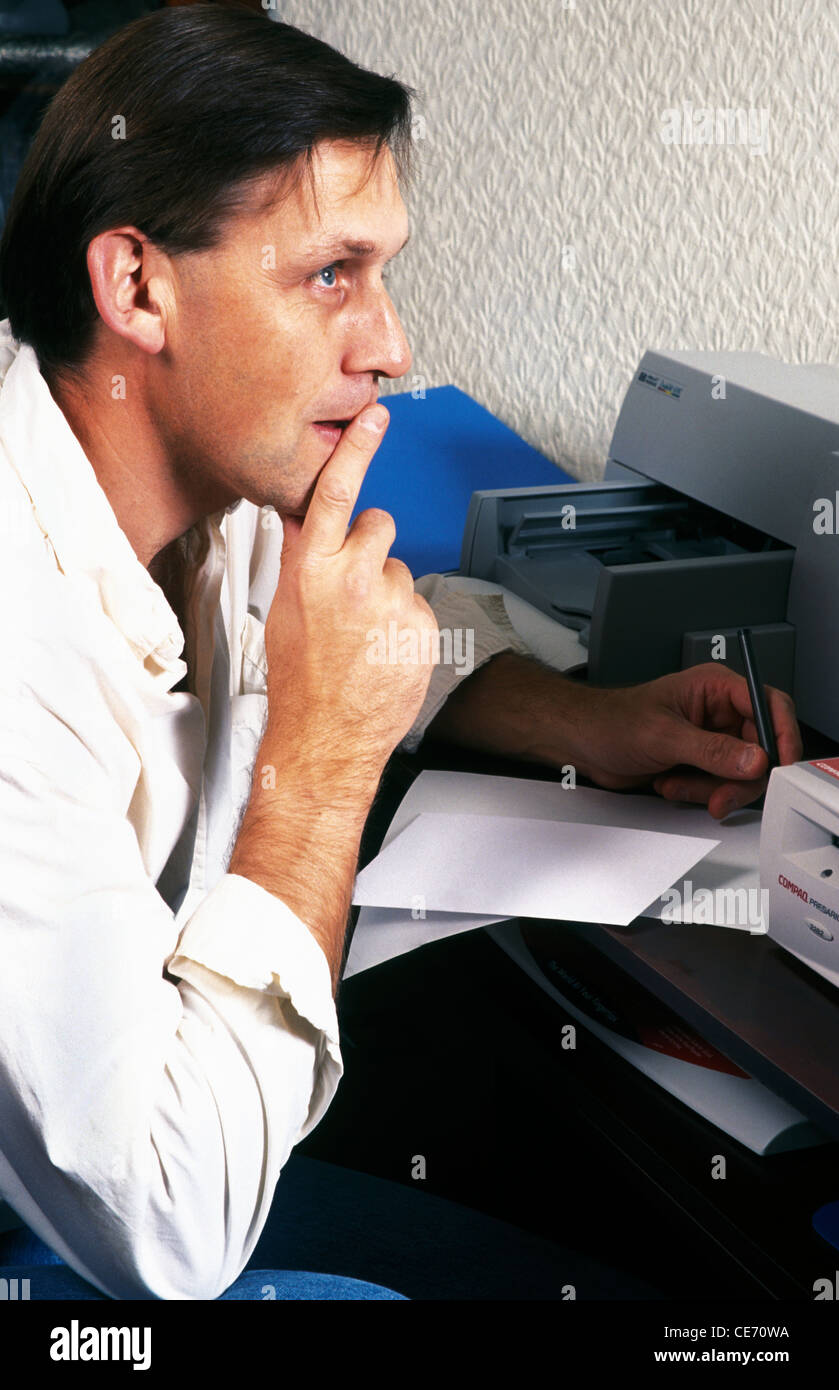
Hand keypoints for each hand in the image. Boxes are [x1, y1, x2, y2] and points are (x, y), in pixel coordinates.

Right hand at [264, 405, 437, 786]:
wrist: (327, 738)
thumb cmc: (300, 680)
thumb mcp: (283, 608)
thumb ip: (300, 557)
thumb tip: (303, 519)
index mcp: (313, 572)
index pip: (337, 494)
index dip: (357, 450)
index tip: (374, 416)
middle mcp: (356, 582)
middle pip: (380, 523)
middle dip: (370, 545)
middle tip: (354, 586)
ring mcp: (394, 604)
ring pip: (399, 568)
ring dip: (387, 590)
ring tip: (364, 631)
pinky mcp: (422, 626)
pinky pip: (416, 604)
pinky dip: (404, 622)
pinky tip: (382, 648)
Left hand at [577, 662, 801, 819]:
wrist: (582, 742)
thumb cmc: (611, 721)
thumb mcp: (664, 736)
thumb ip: (712, 750)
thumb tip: (754, 759)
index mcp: (716, 687)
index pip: (770, 705)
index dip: (782, 735)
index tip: (780, 764)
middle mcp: (719, 711)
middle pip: (761, 748)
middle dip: (737, 777)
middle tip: (718, 795)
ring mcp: (712, 739)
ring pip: (741, 774)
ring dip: (710, 788)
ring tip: (676, 783)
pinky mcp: (701, 763)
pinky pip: (720, 786)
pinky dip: (698, 793)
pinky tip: (670, 783)